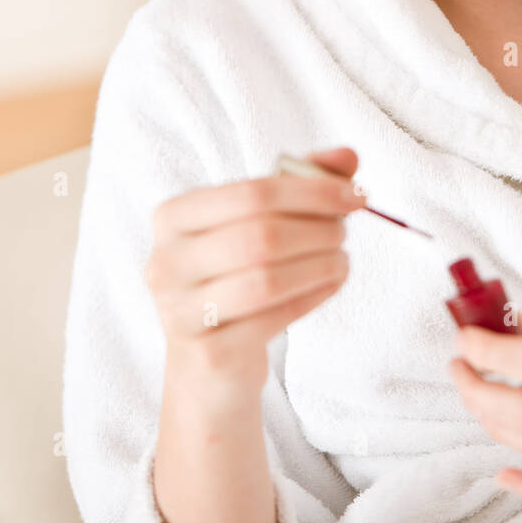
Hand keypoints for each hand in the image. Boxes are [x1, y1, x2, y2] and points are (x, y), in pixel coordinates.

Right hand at [146, 147, 362, 415]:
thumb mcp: (257, 224)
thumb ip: (299, 184)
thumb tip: (349, 156)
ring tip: (341, 259)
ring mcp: (180, 311)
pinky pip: (274, 318)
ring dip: (319, 264)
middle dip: (317, 230)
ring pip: (267, 278)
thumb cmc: (233, 278)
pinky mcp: (208, 353)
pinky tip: (331, 284)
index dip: (312, 192)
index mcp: (173, 217)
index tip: (355, 195)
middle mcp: (166, 262)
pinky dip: (313, 296)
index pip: (252, 193)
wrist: (206, 367)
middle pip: (260, 235)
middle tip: (345, 232)